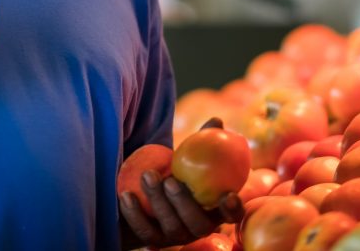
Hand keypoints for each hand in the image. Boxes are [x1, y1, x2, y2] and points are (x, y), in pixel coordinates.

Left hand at [119, 118, 243, 248]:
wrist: (144, 194)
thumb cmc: (175, 170)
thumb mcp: (188, 157)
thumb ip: (204, 141)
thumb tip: (217, 121)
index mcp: (213, 210)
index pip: (231, 216)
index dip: (233, 209)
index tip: (229, 195)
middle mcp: (198, 228)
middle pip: (197, 223)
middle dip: (184, 203)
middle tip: (171, 181)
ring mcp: (175, 237)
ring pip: (170, 227)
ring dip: (158, 202)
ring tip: (147, 175)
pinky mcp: (152, 241)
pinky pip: (144, 231)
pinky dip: (134, 214)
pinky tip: (126, 195)